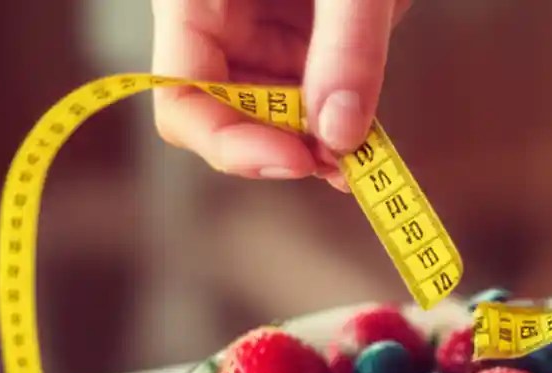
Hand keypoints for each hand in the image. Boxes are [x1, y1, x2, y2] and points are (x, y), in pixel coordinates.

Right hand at [150, 0, 409, 189]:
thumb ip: (347, 45)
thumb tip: (341, 135)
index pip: (181, 98)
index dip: (232, 145)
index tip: (298, 161)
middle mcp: (219, 20)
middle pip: (229, 116)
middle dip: (285, 149)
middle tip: (347, 172)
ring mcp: (261, 29)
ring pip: (276, 114)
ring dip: (319, 141)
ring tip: (369, 157)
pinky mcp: (303, 32)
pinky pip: (312, 92)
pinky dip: (340, 119)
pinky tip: (369, 135)